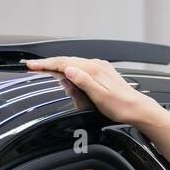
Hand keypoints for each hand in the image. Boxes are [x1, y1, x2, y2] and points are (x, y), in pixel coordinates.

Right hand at [21, 56, 167, 127]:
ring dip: (58, 65)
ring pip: (73, 63)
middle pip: (66, 60)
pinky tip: (66, 72)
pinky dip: (69, 67)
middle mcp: (96, 65)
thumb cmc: (121, 107)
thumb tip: (68, 70)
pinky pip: (80, 67)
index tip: (31, 65)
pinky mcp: (102, 73)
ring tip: (44, 68)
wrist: (138, 109)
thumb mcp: (100, 97)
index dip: (45, 64)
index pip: (63, 63)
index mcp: (92, 70)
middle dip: (48, 63)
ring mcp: (99, 68)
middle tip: (32, 66)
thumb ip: (83, 82)